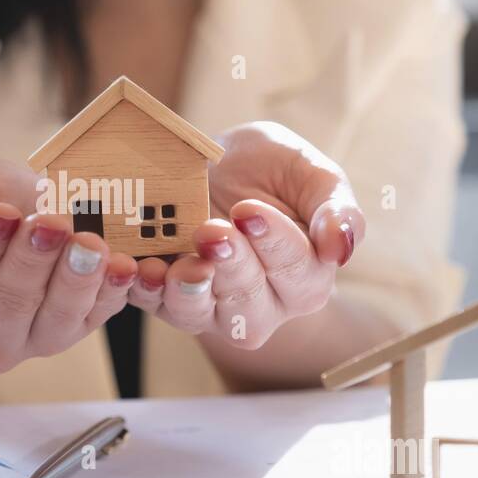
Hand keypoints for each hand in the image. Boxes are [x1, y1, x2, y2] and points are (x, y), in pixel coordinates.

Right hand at [0, 157, 138, 374]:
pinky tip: (123, 265)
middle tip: (50, 222)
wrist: (6, 211)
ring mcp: (28, 341)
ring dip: (74, 279)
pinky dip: (111, 291)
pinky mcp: (72, 331)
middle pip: (6, 305)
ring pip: (54, 320)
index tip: (2, 212)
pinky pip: (94, 317)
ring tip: (88, 243)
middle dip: (31, 261)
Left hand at [128, 122, 363, 347]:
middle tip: (212, 230)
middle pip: (248, 304)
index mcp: (306, 279)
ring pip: (198, 314)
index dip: (274, 244)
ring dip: (184, 289)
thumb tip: (342, 251)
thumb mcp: (313, 175)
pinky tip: (135, 266)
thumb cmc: (273, 171)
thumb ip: (336, 209)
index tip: (250, 210)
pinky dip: (142, 287)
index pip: (297, 274)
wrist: (217, 163)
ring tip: (175, 261)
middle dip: (230, 267)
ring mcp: (210, 307)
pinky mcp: (166, 298)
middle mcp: (262, 306)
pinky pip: (151, 304)